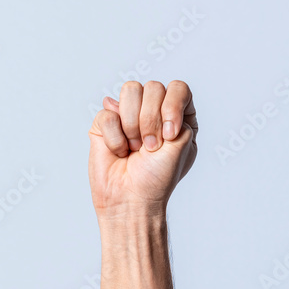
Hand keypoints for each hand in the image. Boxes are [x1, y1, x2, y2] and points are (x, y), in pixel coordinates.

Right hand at [88, 80, 197, 220]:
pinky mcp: (105, 124)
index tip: (169, 134)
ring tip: (134, 148)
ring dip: (133, 125)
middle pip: (153, 88)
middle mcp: (154, 112)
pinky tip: (119, 151)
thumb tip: (145, 94)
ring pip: (130, 91)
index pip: (178, 89)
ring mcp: (128, 115)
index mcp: (178, 117)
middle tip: (150, 147)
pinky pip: (108, 113)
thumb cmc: (158, 179)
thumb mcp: (183, 144)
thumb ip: (178, 113)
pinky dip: (115, 137)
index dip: (172, 106)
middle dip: (151, 120)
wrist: (131, 200)